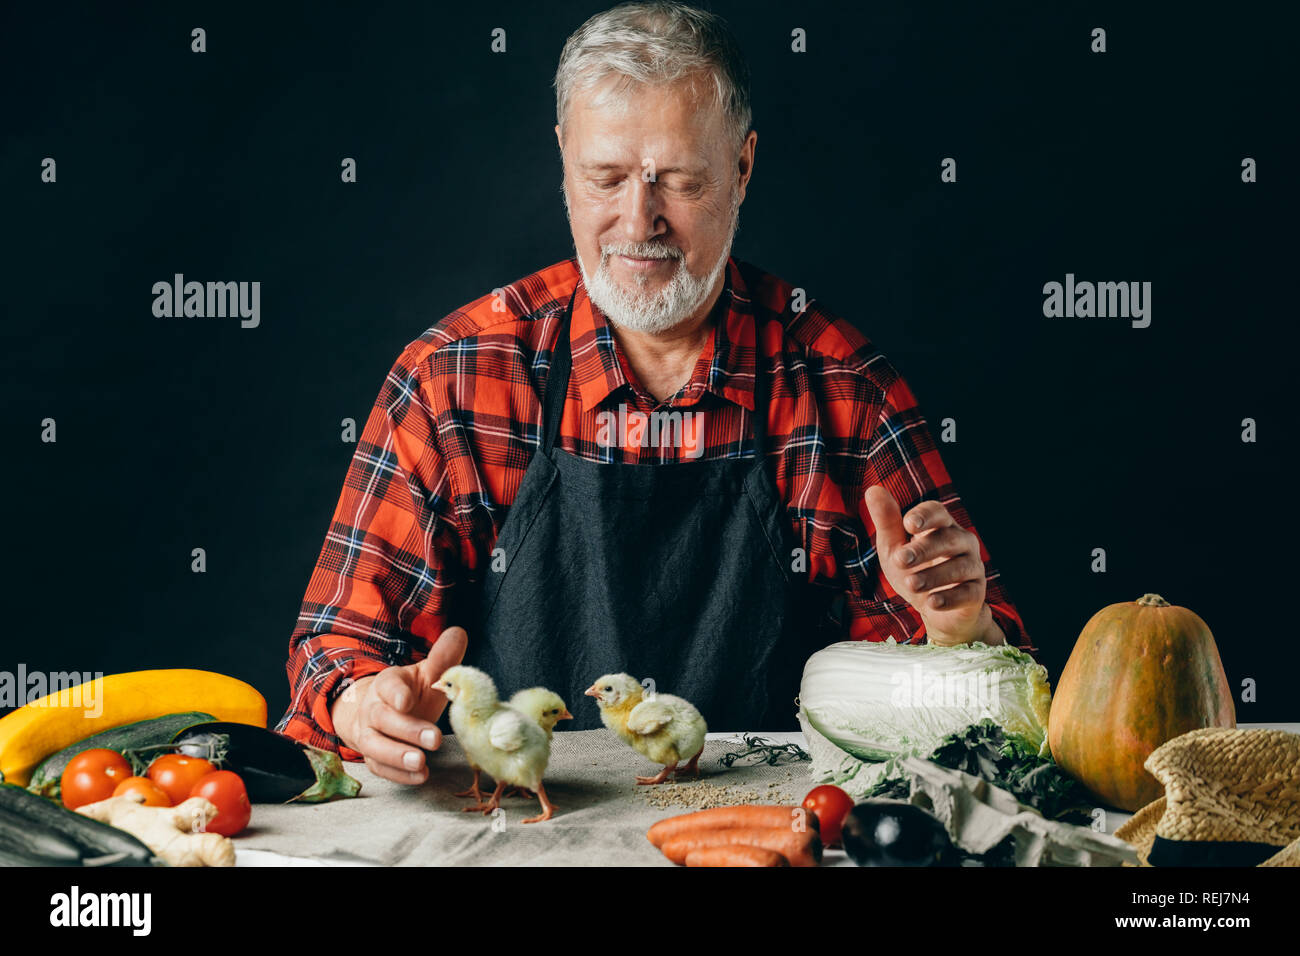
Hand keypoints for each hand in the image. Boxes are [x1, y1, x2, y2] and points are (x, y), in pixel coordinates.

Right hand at [329, 625, 468, 782]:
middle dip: (407, 730)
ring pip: (375, 747)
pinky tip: (420, 777)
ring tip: (421, 762)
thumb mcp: (426, 674)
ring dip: (397, 757)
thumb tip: (459, 633)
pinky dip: (399, 776)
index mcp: (387, 684)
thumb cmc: (410, 693)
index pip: (387, 686)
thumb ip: (442, 658)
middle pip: (382, 719)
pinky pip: (380, 768)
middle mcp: (373, 710)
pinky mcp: (373, 758)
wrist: (379, 715)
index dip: (396, 693)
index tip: (407, 700)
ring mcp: (369, 736)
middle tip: (434, 738)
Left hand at [863, 486, 1000, 646]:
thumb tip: (873, 490)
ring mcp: (973, 567)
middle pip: (948, 539)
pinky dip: (950, 598)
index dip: (925, 516)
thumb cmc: (914, 571)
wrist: (936, 611)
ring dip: (933, 576)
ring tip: (911, 584)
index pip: (938, 512)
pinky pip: (968, 593)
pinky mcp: (977, 593)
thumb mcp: (895, 548)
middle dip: (924, 549)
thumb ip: (887, 522)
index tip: (908, 524)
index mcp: (942, 526)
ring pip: (959, 567)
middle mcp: (962, 542)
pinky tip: (932, 602)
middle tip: (901, 559)